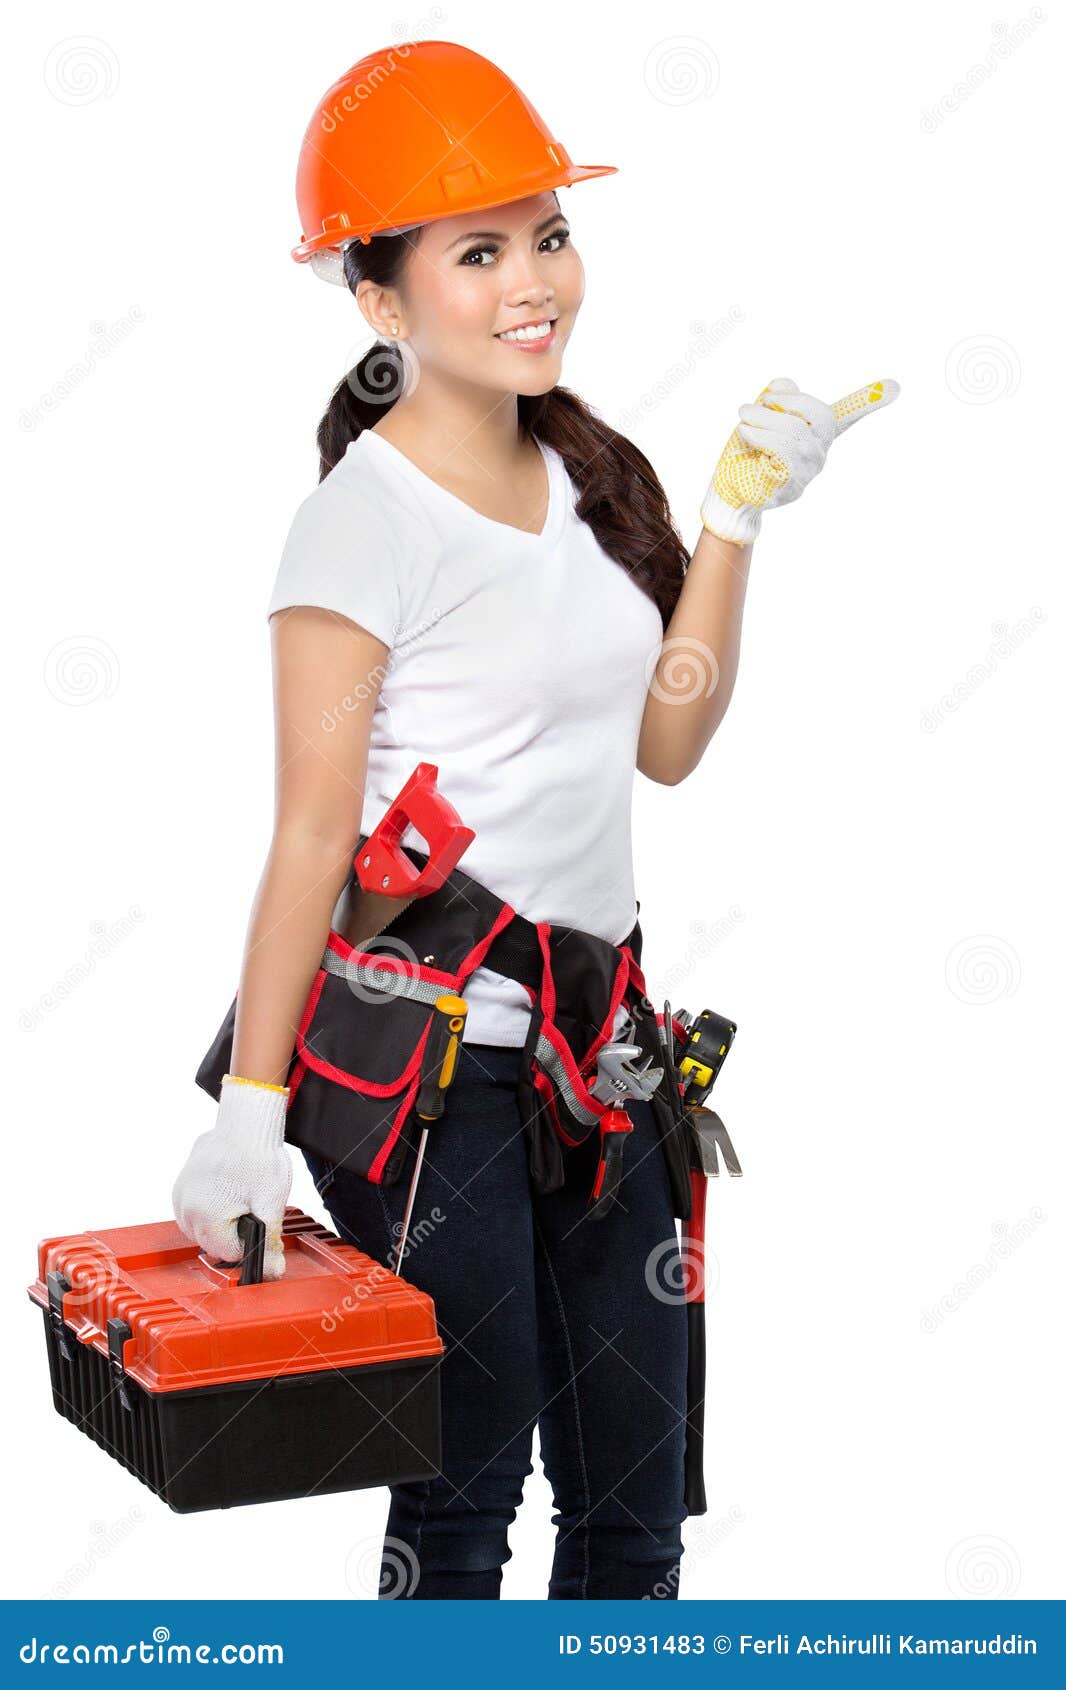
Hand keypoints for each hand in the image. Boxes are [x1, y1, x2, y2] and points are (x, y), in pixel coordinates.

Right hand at [172, 1075, 292, 1278]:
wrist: (246, 1121)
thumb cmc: (258, 1157)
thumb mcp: (270, 1204)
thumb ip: (268, 1242)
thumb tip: (272, 1272)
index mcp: (206, 1218)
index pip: (231, 1254)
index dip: (252, 1245)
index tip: (263, 1228)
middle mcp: (185, 1209)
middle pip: (214, 1244)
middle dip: (236, 1234)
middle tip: (254, 1206)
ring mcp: (180, 1197)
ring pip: (203, 1229)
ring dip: (223, 1223)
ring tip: (242, 1197)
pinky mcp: (181, 1186)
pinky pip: (195, 1212)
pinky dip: (211, 1209)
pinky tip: (228, 1193)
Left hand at [700, 376, 899, 544]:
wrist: (728, 489)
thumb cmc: (746, 452)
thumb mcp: (760, 415)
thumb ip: (776, 397)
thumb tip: (785, 385)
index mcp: (817, 433)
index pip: (848, 416)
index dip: (869, 402)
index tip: (895, 386)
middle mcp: (820, 451)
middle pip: (820, 414)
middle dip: (787, 402)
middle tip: (758, 402)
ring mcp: (809, 471)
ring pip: (797, 431)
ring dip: (765, 417)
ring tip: (745, 416)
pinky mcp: (793, 485)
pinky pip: (783, 450)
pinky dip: (760, 435)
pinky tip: (746, 434)